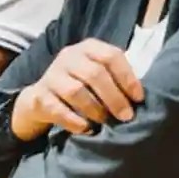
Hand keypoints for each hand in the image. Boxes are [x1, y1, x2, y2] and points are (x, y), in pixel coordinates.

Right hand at [11, 38, 143, 141]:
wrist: (41, 99)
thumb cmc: (81, 87)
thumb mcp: (98, 75)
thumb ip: (117, 79)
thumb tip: (140, 99)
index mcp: (87, 48)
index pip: (110, 56)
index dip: (127, 77)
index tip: (138, 99)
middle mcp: (67, 57)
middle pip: (94, 74)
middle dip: (114, 98)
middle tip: (126, 116)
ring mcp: (51, 76)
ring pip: (76, 91)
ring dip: (95, 110)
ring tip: (104, 122)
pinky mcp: (38, 96)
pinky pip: (58, 110)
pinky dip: (75, 121)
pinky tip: (86, 129)